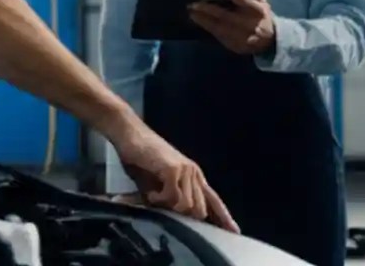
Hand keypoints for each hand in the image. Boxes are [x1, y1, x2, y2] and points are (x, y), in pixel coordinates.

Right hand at [108, 121, 238, 232]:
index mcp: (194, 176)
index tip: (234, 231)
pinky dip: (159, 200)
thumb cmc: (140, 159)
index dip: (224, 217)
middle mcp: (194, 173)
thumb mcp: (157, 184)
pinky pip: (173, 198)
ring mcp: (186, 170)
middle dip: (183, 217)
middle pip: (200, 210)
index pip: (214, 199)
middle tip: (162, 207)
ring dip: (168, 207)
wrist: (129, 134)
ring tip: (153, 196)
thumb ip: (169, 199)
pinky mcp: (173, 170)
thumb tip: (176, 219)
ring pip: (187, 207)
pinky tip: (150, 192)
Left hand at [188, 0, 275, 55]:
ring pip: (218, 27)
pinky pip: (219, 36)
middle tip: (193, 4)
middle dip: (207, 9)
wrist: (269, 43)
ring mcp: (240, 36)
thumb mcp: (264, 7)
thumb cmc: (263, 20)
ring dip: (203, 20)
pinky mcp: (234, 44)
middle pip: (224, 15)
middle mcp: (247, 23)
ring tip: (192, 13)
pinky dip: (208, 29)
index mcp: (256, 10)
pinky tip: (200, 22)